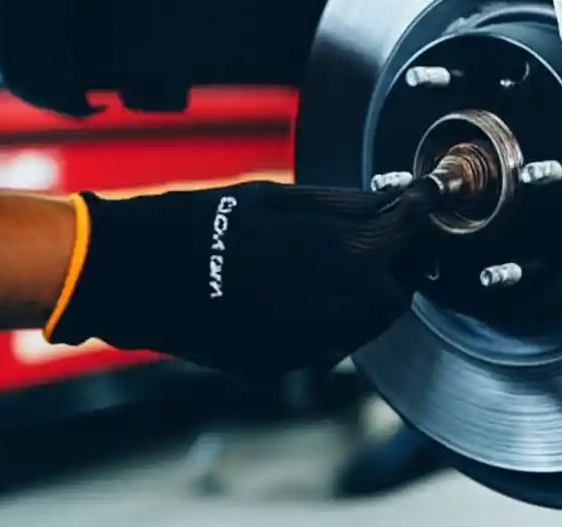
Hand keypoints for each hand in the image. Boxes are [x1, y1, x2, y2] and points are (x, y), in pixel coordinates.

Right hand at [45, 181, 435, 377]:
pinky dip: (329, 319)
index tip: (424, 202)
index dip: (421, 215)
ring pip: (365, 325)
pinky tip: (302, 293)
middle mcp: (341, 308)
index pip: (411, 236)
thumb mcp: (284, 196)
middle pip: (398, 292)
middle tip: (386, 240)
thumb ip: (347, 205)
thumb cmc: (207, 221)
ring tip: (341, 265)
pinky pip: (326, 344)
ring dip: (366, 296)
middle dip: (398, 266)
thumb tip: (390, 203)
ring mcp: (312, 343)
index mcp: (350, 255)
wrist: (137, 270)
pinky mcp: (283, 364)